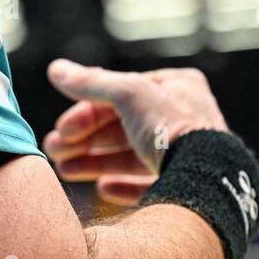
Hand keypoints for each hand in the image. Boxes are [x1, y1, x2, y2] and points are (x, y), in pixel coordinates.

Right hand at [42, 59, 229, 205]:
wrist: (205, 179)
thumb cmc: (170, 127)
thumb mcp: (127, 93)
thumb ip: (91, 83)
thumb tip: (56, 69)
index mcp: (178, 88)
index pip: (122, 96)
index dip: (86, 112)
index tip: (61, 130)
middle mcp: (186, 118)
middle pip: (123, 128)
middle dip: (85, 140)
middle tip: (54, 151)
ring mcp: (188, 155)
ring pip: (132, 157)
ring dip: (96, 162)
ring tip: (65, 171)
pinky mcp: (187, 187)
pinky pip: (150, 186)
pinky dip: (124, 186)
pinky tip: (102, 189)